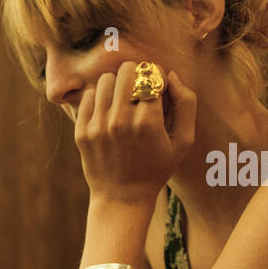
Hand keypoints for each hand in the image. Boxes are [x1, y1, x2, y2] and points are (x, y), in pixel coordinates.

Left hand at [74, 61, 196, 206]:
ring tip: (123, 100)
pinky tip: (109, 111)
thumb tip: (171, 74)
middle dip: (137, 75)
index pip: (152, 75)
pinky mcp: (82, 131)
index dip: (157, 77)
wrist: (122, 197)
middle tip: (140, 90)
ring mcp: (98, 127)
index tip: (157, 88)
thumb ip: (186, 104)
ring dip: (117, 84)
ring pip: (106, 79)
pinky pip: (89, 96)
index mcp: (148, 122)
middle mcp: (121, 122)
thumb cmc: (157, 168)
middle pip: (127, 71)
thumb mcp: (183, 141)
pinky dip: (100, 98)